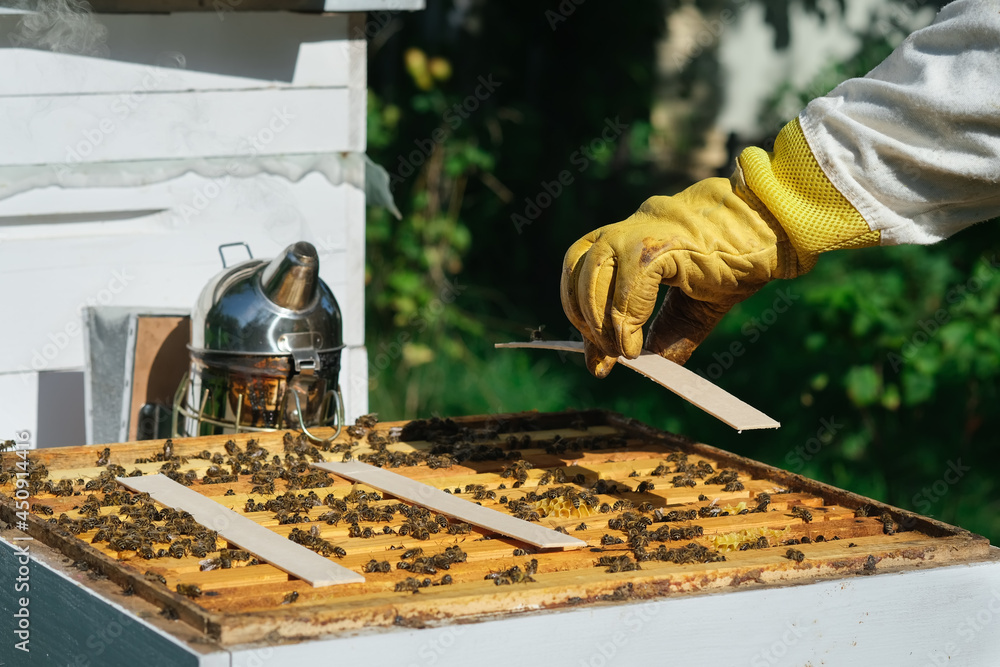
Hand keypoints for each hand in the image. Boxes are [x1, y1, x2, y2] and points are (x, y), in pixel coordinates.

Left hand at [561, 117, 882, 376]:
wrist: (775, 227)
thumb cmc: (738, 258)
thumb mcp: (694, 304)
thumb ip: (667, 332)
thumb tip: (647, 367)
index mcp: (632, 237)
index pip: (584, 268)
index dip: (578, 311)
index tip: (593, 357)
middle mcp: (631, 229)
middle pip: (579, 266)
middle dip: (584, 318)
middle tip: (605, 357)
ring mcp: (644, 230)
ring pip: (593, 271)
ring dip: (599, 320)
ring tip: (621, 352)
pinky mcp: (664, 243)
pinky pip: (628, 282)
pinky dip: (624, 319)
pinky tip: (635, 347)